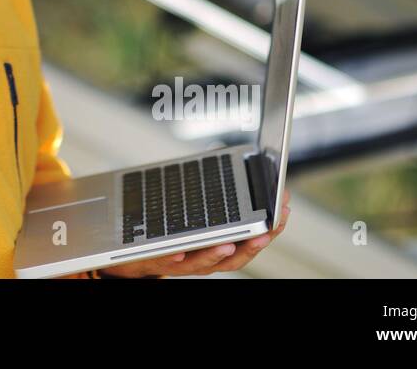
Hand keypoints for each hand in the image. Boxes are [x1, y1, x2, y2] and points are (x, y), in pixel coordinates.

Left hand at [95, 190, 289, 277]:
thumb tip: (217, 153)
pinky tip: (180, 248)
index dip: (272, 225)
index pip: (252, 236)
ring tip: (231, 241)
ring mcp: (185, 261)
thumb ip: (206, 185)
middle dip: (256, 242)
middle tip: (271, 227)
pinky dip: (176, 256)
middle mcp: (207, 255)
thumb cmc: (168, 227)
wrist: (132, 250)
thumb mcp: (191, 205)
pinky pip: (168, 261)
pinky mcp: (159, 261)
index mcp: (219, 241)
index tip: (285, 207)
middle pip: (238, 254)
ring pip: (207, 263)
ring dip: (220, 253)